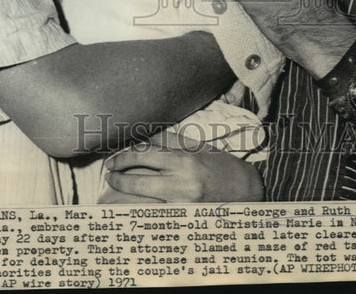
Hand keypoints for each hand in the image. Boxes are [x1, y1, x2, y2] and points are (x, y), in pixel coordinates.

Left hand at [104, 130, 264, 202]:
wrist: (245, 188)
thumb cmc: (220, 164)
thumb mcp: (196, 147)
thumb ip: (170, 142)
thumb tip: (146, 139)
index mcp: (184, 161)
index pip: (146, 156)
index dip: (125, 158)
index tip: (113, 161)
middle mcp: (182, 184)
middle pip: (140, 182)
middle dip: (120, 178)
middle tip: (110, 175)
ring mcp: (184, 204)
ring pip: (146, 200)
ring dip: (129, 195)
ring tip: (118, 187)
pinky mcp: (186, 217)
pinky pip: (159, 213)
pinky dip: (146, 208)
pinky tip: (135, 204)